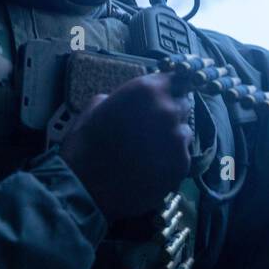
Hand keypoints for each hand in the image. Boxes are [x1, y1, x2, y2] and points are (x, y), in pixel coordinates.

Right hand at [58, 71, 193, 222]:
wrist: (85, 189)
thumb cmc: (84, 146)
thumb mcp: (94, 109)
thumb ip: (119, 98)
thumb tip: (129, 101)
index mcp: (146, 90)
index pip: (175, 79)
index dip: (169, 89)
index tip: (163, 96)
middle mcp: (168, 109)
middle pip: (183, 104)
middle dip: (171, 113)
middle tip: (152, 128)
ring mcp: (178, 138)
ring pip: (184, 132)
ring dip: (171, 138)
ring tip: (149, 152)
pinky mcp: (182, 164)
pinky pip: (182, 156)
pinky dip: (170, 161)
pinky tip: (151, 168)